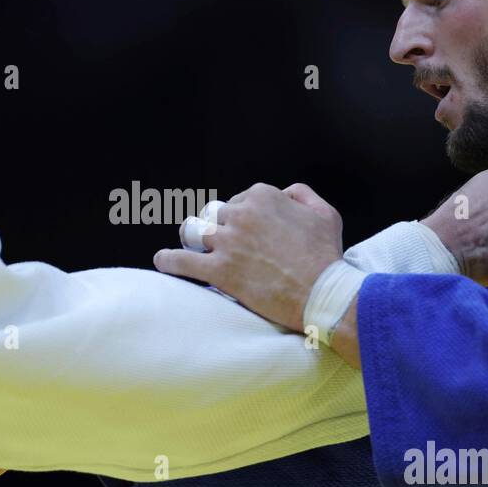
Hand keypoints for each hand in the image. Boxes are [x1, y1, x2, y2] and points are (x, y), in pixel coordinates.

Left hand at [153, 182, 342, 331]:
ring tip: (194, 249)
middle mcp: (241, 215)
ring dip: (194, 240)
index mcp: (262, 196)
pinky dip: (169, 260)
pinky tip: (163, 260)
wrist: (321, 293)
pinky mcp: (218, 270)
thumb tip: (284, 193)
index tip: (249, 233)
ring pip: (195, 233)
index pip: (239, 200)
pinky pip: (181, 262)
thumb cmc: (325, 256)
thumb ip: (301, 194)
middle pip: (216, 217)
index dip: (243, 218)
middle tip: (226, 245)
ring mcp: (227, 242)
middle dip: (220, 229)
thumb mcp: (325, 213)